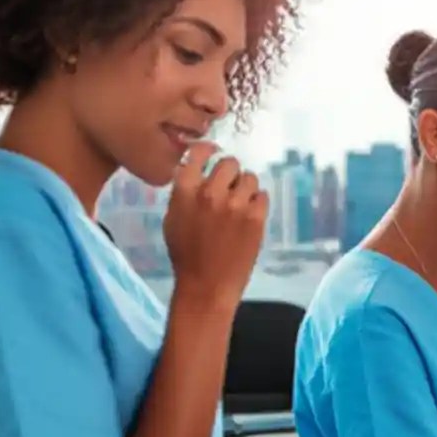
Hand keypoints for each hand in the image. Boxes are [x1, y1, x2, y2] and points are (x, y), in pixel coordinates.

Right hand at [164, 142, 267, 306]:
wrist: (207, 286)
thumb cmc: (186, 254)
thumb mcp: (173, 219)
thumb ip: (184, 192)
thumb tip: (196, 169)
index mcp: (185, 191)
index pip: (199, 153)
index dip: (209, 151)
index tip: (214, 154)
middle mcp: (211, 193)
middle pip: (230, 163)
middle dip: (231, 173)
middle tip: (229, 188)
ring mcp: (236, 205)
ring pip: (250, 178)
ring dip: (246, 188)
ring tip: (240, 205)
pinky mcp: (256, 218)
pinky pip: (263, 196)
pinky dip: (258, 204)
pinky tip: (249, 216)